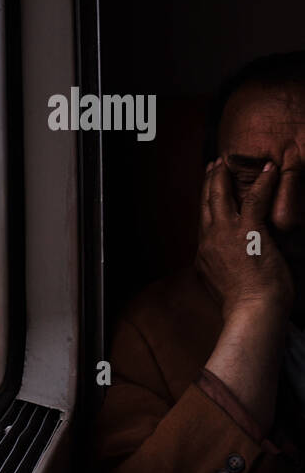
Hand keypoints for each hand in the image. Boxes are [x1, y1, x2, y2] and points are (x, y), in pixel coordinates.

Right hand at [196, 157, 294, 320]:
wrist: (251, 311)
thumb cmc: (241, 305)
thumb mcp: (218, 285)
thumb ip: (215, 269)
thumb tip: (214, 266)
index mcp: (204, 252)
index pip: (203, 219)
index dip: (204, 201)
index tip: (206, 188)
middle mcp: (209, 239)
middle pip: (206, 203)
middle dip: (209, 181)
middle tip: (212, 165)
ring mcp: (227, 234)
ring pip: (221, 196)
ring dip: (225, 176)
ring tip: (228, 161)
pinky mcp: (250, 231)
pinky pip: (256, 199)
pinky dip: (264, 182)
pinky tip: (270, 169)